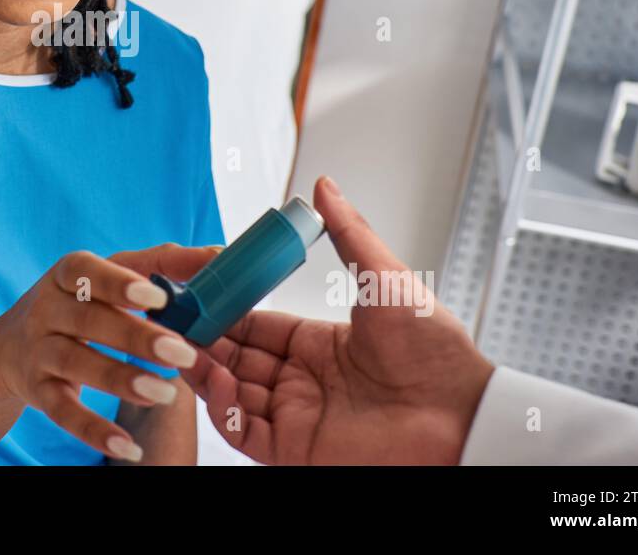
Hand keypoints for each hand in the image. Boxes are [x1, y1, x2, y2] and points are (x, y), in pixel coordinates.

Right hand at [0, 243, 220, 460]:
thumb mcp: (108, 276)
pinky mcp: (37, 392)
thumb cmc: (78, 303)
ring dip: (121, 380)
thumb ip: (161, 264)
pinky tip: (129, 447)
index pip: (88, 272)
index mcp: (67, 275)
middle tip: (182, 353)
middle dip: (137, 338)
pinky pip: (63, 413)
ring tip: (165, 394)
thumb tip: (219, 254)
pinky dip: (94, 431)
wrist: (7, 348)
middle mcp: (46, 310)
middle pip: (90, 321)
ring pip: (78, 365)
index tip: (158, 296)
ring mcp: (39, 352)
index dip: (119, 283)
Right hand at [182, 177, 494, 464]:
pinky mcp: (296, 450)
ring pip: (231, 394)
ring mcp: (298, 417)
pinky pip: (243, 432)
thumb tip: (324, 187)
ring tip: (184, 345)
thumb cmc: (435, 350)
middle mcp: (304, 381)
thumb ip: (348, 234)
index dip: (225, 309)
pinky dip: (221, 409)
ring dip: (203, 370)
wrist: (464, 417)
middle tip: (174, 318)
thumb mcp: (384, 280)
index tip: (198, 291)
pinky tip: (215, 380)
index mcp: (320, 344)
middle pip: (235, 359)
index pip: (255, 325)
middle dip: (203, 338)